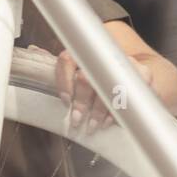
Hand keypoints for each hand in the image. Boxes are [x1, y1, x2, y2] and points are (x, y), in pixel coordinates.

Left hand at [31, 44, 156, 134]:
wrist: (134, 72)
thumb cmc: (99, 74)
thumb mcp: (79, 67)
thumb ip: (62, 64)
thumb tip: (32, 49)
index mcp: (85, 50)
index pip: (67, 59)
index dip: (63, 81)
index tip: (64, 101)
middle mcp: (104, 54)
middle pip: (87, 77)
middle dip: (81, 103)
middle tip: (77, 121)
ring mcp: (125, 63)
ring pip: (108, 87)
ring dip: (98, 111)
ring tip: (91, 127)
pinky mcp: (143, 75)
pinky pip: (129, 95)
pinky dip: (117, 111)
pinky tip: (109, 122)